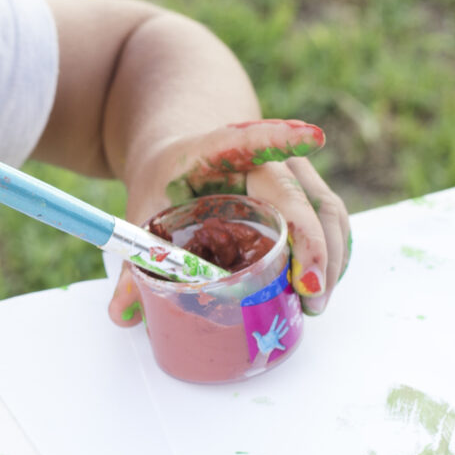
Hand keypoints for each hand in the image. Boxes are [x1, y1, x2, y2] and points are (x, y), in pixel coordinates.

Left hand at [109, 119, 351, 325]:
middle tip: (309, 292)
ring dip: (331, 257)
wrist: (185, 158)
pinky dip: (333, 256)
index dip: (280, 137)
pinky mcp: (306, 196)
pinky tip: (320, 288)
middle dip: (313, 244)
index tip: (314, 139)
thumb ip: (133, 261)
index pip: (248, 140)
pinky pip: (331, 222)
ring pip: (327, 209)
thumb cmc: (166, 183)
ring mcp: (291, 175)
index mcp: (215, 150)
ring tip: (314, 303)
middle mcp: (263, 160)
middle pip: (300, 195)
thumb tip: (121, 316)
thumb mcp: (143, 211)